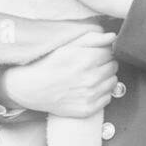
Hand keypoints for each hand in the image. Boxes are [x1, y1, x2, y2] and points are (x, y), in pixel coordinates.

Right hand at [0, 31, 118, 118]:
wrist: (32, 88)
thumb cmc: (49, 64)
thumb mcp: (68, 46)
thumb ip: (92, 38)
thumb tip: (112, 36)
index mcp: (87, 59)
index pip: (110, 52)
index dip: (102, 52)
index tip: (93, 55)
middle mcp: (91, 77)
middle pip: (114, 66)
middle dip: (105, 64)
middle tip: (91, 66)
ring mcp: (90, 95)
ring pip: (113, 82)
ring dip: (105, 78)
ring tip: (89, 77)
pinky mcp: (88, 109)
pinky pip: (108, 98)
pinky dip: (101, 93)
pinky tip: (88, 89)